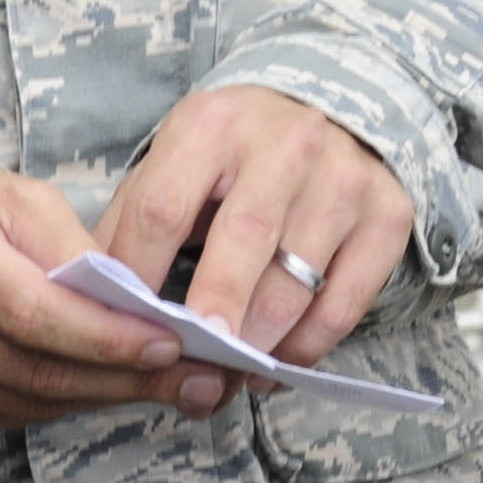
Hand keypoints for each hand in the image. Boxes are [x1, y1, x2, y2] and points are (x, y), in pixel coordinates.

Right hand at [0, 165, 182, 433]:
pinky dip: (62, 402)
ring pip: (24, 398)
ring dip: (102, 394)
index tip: (171, 344)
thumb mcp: (23, 199)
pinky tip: (103, 385)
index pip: (32, 310)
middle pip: (31, 366)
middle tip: (192, 379)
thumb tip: (139, 311)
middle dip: (121, 376)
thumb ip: (77, 251)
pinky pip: (4, 413)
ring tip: (164, 384)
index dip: (105, 336)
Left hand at [94, 86, 413, 415]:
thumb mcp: (175, 165)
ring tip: (231, 373)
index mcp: (213, 125)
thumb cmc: (234, 158)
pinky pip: (347, 300)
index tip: (124, 327)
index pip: (163, 209)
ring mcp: (344, 177)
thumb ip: (133, 227)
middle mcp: (286, 143)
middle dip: (215, 310)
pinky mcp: (388, 213)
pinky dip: (309, 345)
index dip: (138, 276)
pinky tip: (279, 364)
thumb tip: (95, 303)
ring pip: (298, 279)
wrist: (335, 109)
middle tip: (195, 360)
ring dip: (260, 341)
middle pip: (242, 241)